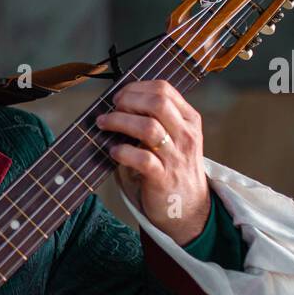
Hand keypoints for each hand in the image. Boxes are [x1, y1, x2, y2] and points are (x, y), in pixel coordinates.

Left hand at [94, 79, 210, 243]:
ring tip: (104, 124)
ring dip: (120, 122)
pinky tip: (114, 151)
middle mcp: (185, 135)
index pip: (164, 89)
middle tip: (111, 109)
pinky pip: (141, 159)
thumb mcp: (175, 137)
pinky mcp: (163, 178)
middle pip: (158, 102)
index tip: (119, 96)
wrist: (188, 206)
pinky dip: (122, 152)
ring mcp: (176, 157)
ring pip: (149, 128)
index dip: (136, 88)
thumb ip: (157, 119)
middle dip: (128, 101)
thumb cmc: (173, 167)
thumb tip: (119, 101)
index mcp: (189, 120)